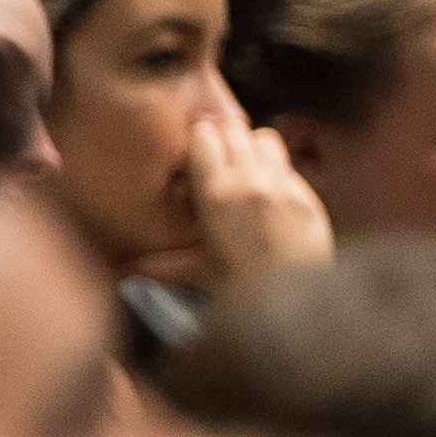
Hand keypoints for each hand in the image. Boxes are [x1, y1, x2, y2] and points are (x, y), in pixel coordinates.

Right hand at [182, 113, 333, 290]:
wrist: (294, 305)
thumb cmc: (240, 292)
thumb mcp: (198, 270)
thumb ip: (165, 262)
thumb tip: (126, 272)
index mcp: (215, 193)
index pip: (204, 136)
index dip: (201, 143)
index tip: (199, 155)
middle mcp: (250, 182)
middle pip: (235, 131)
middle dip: (227, 141)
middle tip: (224, 161)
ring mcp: (283, 186)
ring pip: (266, 139)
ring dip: (255, 149)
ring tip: (250, 170)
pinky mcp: (309, 196)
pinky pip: (290, 167)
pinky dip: (280, 172)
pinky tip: (274, 194)